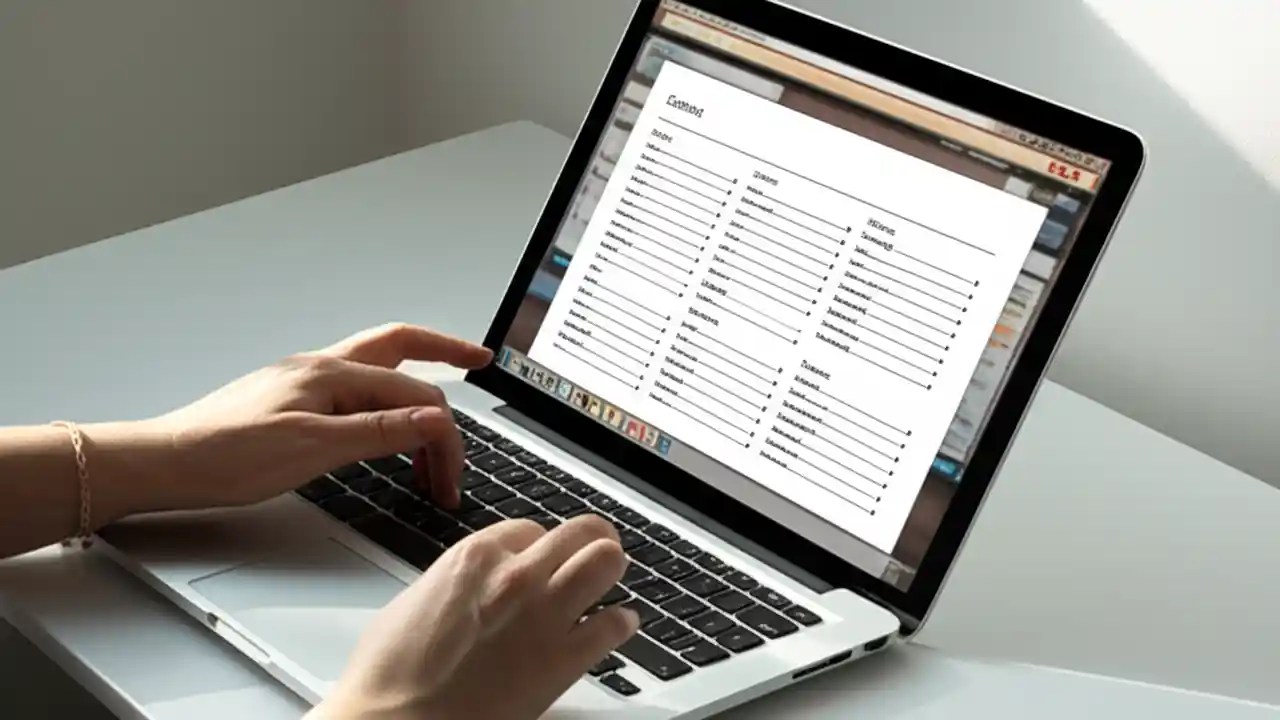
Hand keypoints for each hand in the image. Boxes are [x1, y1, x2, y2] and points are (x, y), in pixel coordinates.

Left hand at [131, 323, 491, 517]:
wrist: (164, 464)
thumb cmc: (224, 455)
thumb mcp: (312, 449)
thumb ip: (379, 431)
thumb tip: (434, 419)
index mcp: (332, 374)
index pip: (414, 396)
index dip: (444, 437)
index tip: (451, 477)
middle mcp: (322, 369)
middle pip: (399, 347)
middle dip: (444, 352)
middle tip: (478, 362)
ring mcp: (306, 384)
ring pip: (378, 370)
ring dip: (414, 387)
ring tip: (435, 424)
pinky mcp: (293, 404)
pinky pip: (355, 391)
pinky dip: (385, 403)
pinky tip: (384, 425)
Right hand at [311, 515, 639, 719]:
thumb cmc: (390, 675)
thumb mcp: (417, 601)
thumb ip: (458, 583)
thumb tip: (473, 587)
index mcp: (475, 556)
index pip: (531, 529)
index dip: (539, 546)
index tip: (543, 559)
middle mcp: (516, 575)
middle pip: (581, 532)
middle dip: (590, 540)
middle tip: (596, 550)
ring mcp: (545, 614)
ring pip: (606, 561)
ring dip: (610, 567)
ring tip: (610, 578)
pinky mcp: (564, 659)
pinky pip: (615, 624)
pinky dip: (622, 623)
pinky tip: (619, 625)